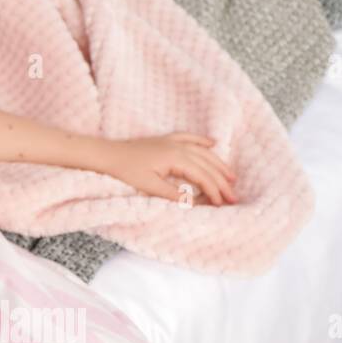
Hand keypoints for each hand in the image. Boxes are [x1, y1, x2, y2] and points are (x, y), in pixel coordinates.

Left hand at [101, 133, 237, 205]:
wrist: (107, 154)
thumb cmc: (125, 171)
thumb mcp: (149, 186)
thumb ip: (174, 194)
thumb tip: (196, 203)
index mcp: (176, 158)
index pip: (202, 176)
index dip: (214, 191)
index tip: (223, 204)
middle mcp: (178, 147)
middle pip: (207, 164)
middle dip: (221, 181)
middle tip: (233, 197)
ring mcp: (172, 141)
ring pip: (202, 151)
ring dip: (218, 163)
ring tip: (231, 176)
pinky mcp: (165, 140)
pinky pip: (189, 138)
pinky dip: (202, 141)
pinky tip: (213, 143)